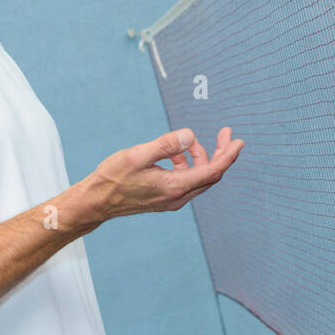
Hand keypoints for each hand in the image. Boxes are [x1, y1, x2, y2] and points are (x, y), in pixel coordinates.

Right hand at [88, 126, 242, 219]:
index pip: (213, 171)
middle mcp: (178, 197)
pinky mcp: (165, 199)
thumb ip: (165, 145)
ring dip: (200, 157)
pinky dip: (186, 164)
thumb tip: (191, 135)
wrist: (96, 202)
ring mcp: (172, 200)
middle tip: (225, 132)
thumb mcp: (137, 156)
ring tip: (185, 143)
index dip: (228, 155)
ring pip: (199, 177)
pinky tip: (173, 154)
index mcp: (175, 187)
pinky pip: (186, 180)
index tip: (238, 140)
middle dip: (220, 152)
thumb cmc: (113, 178)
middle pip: (211, 174)